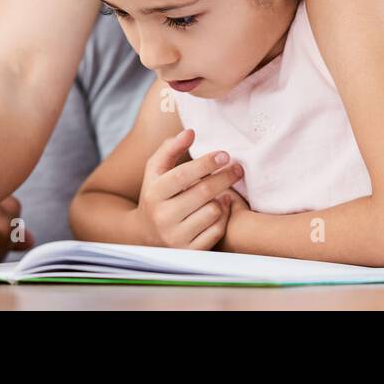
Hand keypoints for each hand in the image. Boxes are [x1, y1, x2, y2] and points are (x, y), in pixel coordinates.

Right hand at [136, 127, 244, 249]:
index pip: (183, 175)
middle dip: (225, 177)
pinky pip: (217, 231)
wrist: (145, 235)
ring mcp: (176, 237)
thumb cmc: (156, 194)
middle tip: (238, 169)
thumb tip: (190, 132)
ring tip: (225, 191)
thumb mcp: (155, 170)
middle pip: (204, 193)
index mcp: (154, 193)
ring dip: (224, 198)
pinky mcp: (189, 252)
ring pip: (213, 211)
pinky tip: (222, 207)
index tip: (225, 154)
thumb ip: (170, 148)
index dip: (206, 163)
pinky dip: (224, 217)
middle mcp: (163, 216)